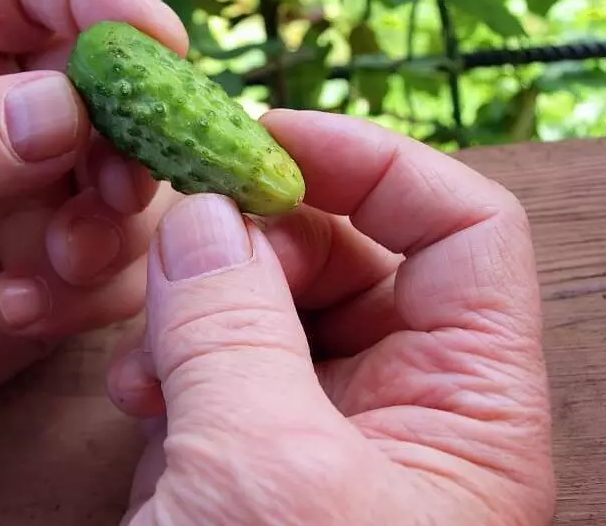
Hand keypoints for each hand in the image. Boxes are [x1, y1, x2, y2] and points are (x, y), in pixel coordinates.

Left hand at [0, 0, 184, 523]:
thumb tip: (66, 113)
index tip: (154, 43)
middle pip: (109, 83)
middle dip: (130, 133)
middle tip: (114, 189)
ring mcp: (26, 195)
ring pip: (130, 182)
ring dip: (113, 225)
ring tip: (51, 266)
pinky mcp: (43, 276)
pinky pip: (114, 272)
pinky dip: (90, 294)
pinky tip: (15, 313)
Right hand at [106, 110, 555, 524]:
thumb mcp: (265, 468)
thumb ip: (233, 330)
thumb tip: (205, 218)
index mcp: (469, 412)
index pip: (465, 233)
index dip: (375, 165)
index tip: (268, 136)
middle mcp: (407, 413)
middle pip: (355, 257)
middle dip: (262, 240)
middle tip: (186, 245)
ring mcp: (323, 439)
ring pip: (274, 308)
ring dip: (201, 305)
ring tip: (149, 353)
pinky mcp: (250, 464)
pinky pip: (221, 369)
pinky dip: (172, 363)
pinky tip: (137, 395)